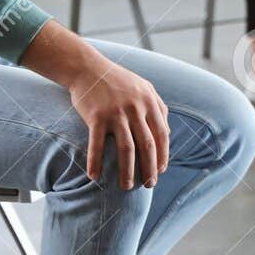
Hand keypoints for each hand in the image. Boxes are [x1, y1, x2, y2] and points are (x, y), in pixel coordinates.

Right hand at [65, 59, 169, 188]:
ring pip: (127, 149)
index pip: (162, 135)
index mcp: (149, 102)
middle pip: (148, 145)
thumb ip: (158, 107)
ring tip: (126, 187)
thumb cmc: (117, 80)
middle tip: (148, 185)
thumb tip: (167, 133)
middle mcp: (136, 108)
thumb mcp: (144, 88)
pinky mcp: (96, 116)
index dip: (163, 156)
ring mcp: (116, 112)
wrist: (88, 68)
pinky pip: (97, 144)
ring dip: (128, 171)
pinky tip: (94, 177)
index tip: (160, 171)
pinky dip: (96, 162)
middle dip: (150, 168)